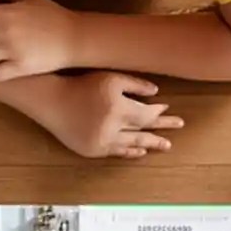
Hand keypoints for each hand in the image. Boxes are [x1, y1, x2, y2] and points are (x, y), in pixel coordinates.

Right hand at [38, 72, 182, 158]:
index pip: (145, 114)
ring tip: (165, 145)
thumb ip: (134, 84)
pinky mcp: (92, 150)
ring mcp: (101, 142)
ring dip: (150, 144)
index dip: (158, 112)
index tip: (168, 109)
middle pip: (143, 130)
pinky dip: (130, 151)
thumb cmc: (80, 85)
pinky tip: (140, 151)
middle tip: (179, 126)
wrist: (51, 101)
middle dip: (162, 129)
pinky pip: (116, 152)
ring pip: (132, 144)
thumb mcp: (109, 78)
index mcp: (117, 108)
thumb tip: (156, 92)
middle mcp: (111, 128)